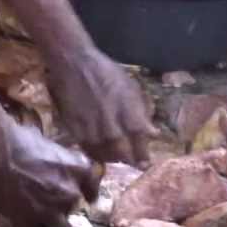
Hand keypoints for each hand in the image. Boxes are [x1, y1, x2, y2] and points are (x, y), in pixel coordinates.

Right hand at [0, 122, 99, 226]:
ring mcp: (53, 213)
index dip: (88, 192)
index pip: (92, 186)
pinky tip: (21, 222)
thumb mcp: (46, 142)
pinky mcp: (32, 225)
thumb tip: (51, 160)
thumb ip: (56, 158)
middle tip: (47, 200)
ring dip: (52, 225)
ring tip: (39, 220)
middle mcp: (71, 194)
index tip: (86, 196)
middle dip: (62, 206)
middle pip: (73, 208)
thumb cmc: (18, 141)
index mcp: (79, 169)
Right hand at [46, 49, 155, 165]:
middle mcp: (110, 123)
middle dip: (127, 159)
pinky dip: (94, 154)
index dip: (143, 155)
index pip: (139, 140)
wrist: (74, 63)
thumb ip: (141, 112)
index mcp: (128, 110)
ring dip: (111, 158)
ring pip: (103, 153)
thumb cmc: (105, 72)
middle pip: (121, 151)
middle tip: (130, 163)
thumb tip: (152, 132)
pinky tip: (99, 153)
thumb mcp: (130, 87)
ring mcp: (91, 127)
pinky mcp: (74, 129)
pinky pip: (86, 149)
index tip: (145, 164)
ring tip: (115, 158)